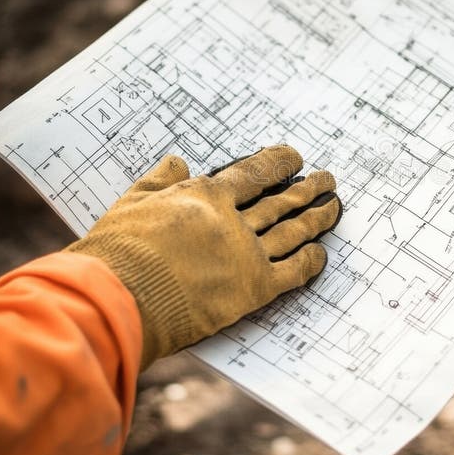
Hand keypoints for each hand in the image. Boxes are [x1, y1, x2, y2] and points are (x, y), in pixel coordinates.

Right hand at [65, 145, 341, 368]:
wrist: (121, 297)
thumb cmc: (120, 250)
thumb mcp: (134, 201)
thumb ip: (159, 180)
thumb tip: (178, 160)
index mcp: (207, 196)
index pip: (253, 172)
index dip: (278, 162)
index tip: (295, 157)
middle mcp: (234, 221)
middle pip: (281, 201)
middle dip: (307, 189)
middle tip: (326, 180)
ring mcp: (247, 254)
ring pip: (293, 231)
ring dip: (316, 218)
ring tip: (333, 207)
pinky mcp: (253, 289)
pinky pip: (293, 271)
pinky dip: (310, 261)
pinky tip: (321, 253)